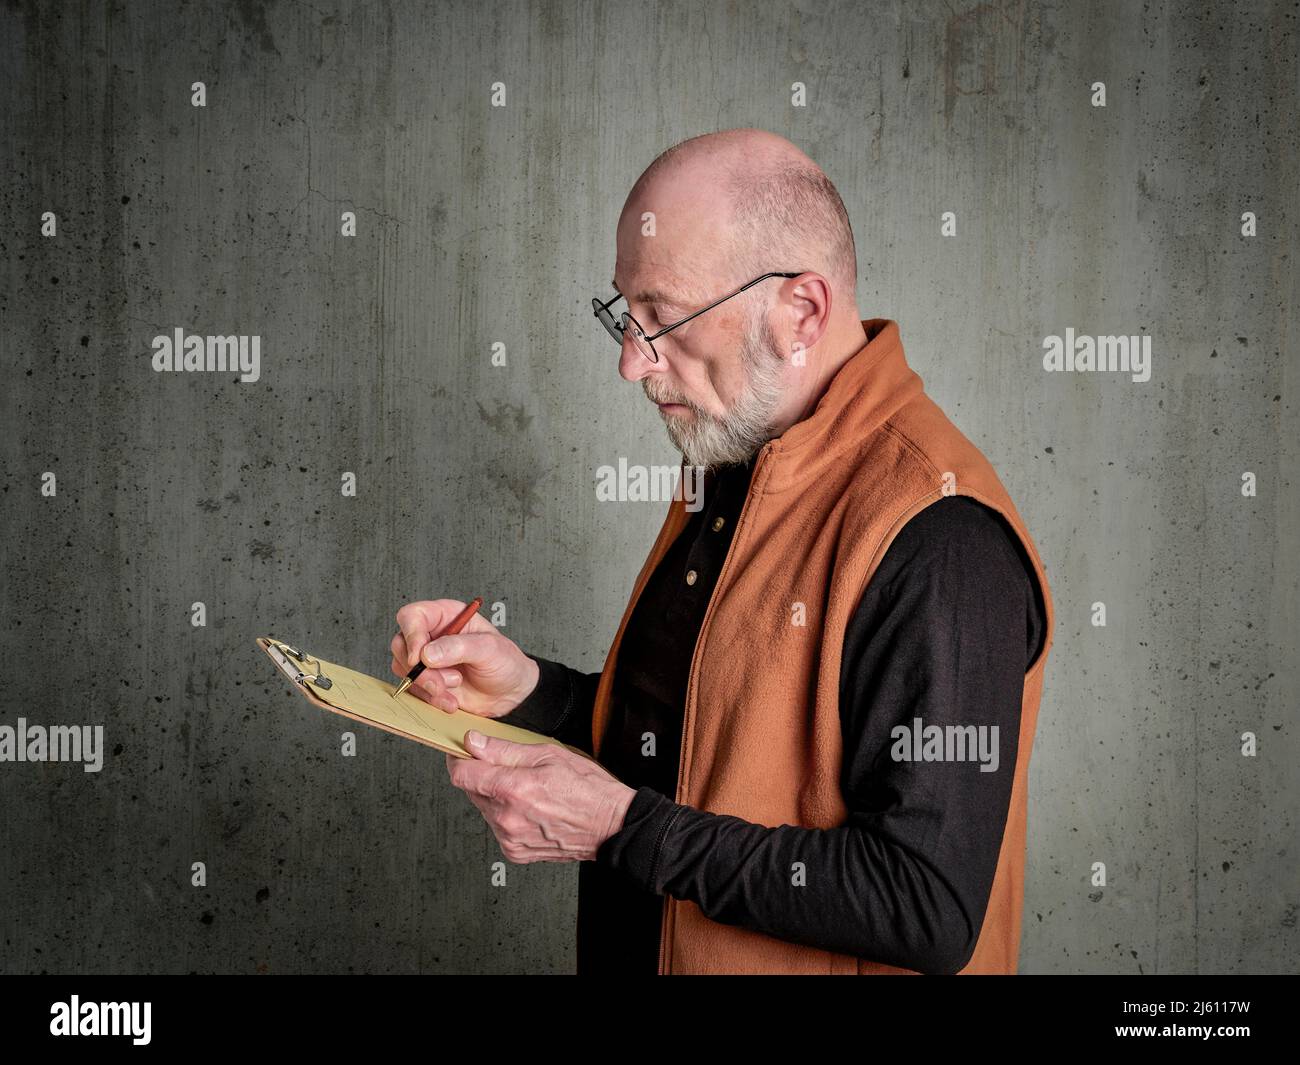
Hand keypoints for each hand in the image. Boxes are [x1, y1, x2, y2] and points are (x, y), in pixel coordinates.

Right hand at [391, 599, 539, 716]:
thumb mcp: (490, 648)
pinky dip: (430, 699)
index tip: (418, 658)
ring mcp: (426, 659)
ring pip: (403, 669)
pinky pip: (413, 689)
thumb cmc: (505, 662)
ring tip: (455, 687)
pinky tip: (452, 701)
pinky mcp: (426, 681)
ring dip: (427, 685)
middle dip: (419, 669)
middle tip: (442, 682)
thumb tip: (427, 653)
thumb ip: (459, 647)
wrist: (511, 693)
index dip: (411, 635)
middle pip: (401, 644)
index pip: (412, 616)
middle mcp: (432, 635)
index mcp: (446, 616)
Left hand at [446, 731, 635, 862]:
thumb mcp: (547, 754)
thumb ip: (504, 750)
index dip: (459, 759)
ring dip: (495, 797)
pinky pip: (497, 828)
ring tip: (527, 791)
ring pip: (484, 809)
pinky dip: (506, 816)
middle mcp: (506, 818)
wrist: (609, 825)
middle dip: (483, 776)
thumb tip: (475, 743)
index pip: (462, 775)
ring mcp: (510, 838)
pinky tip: (529, 809)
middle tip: (509, 769)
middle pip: (471, 791)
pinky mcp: (515, 852)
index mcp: (513, 789)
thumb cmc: (587, 788)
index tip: (463, 752)